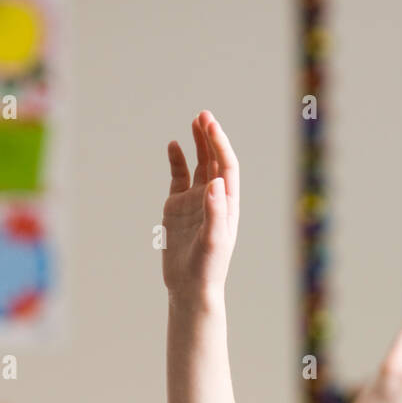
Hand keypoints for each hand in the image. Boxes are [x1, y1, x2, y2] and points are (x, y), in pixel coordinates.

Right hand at [162, 111, 239, 301]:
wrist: (190, 287)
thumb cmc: (207, 268)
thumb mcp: (213, 241)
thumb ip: (215, 212)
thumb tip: (216, 182)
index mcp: (227, 205)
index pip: (226, 167)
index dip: (220, 145)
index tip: (211, 126)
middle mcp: (213, 199)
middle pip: (214, 161)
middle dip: (210, 138)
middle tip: (203, 115)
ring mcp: (195, 202)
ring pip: (198, 165)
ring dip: (198, 144)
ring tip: (195, 121)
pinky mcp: (177, 208)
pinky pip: (178, 177)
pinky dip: (177, 161)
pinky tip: (174, 145)